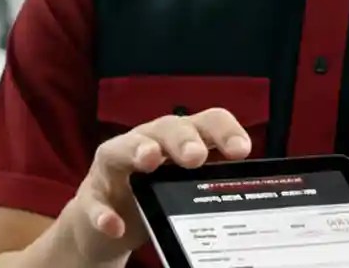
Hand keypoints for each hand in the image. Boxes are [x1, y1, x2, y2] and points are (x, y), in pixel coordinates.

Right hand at [60, 108, 251, 263]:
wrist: (106, 225)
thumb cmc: (156, 196)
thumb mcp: (186, 186)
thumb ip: (210, 183)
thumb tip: (256, 196)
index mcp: (179, 139)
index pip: (206, 122)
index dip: (225, 131)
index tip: (241, 150)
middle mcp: (147, 142)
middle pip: (166, 128)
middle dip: (182, 138)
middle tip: (196, 155)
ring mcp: (114, 168)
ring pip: (120, 149)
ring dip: (137, 150)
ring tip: (150, 160)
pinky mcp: (91, 196)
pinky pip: (94, 201)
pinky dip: (104, 213)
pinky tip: (114, 225)